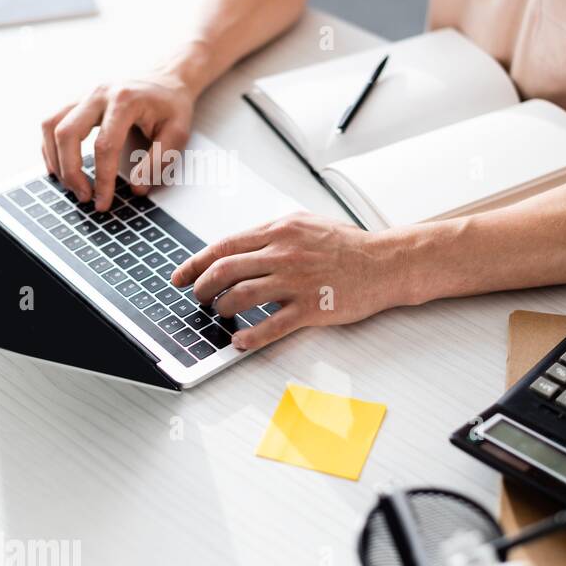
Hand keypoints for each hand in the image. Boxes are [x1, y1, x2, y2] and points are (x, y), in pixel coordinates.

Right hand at [41, 69, 195, 209]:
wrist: (166, 78)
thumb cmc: (172, 106)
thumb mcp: (177, 133)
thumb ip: (158, 161)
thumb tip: (137, 188)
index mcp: (124, 101)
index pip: (105, 145)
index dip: (102, 178)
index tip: (103, 201)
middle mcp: (98, 94)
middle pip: (67, 133)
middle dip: (71, 170)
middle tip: (83, 196)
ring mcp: (83, 95)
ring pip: (51, 125)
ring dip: (55, 159)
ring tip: (69, 185)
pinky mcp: (77, 101)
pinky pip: (52, 122)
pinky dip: (50, 146)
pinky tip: (58, 167)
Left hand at [171, 212, 408, 350]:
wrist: (386, 264)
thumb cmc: (350, 247)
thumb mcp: (308, 224)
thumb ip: (275, 233)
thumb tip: (241, 247)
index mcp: (281, 230)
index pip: (224, 246)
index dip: (195, 263)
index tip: (180, 276)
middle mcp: (285, 253)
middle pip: (225, 270)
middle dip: (202, 288)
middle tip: (199, 298)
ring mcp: (297, 281)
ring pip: (241, 296)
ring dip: (222, 308)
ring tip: (222, 314)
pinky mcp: (311, 307)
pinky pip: (271, 325)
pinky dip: (250, 336)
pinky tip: (240, 341)